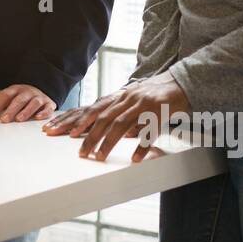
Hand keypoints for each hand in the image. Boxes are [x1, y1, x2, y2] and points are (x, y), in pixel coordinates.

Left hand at [0, 84, 56, 122]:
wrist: (40, 91)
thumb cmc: (20, 97)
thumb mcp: (5, 96)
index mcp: (15, 89)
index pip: (5, 95)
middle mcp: (27, 92)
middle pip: (19, 99)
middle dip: (11, 109)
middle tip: (5, 119)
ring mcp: (39, 97)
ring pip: (33, 102)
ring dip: (26, 111)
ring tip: (19, 119)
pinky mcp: (49, 104)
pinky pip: (48, 108)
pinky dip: (44, 113)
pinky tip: (38, 117)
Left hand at [41, 73, 190, 161]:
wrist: (179, 83)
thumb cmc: (151, 95)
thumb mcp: (129, 101)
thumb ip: (114, 112)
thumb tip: (94, 127)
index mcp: (118, 97)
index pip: (92, 109)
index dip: (76, 120)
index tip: (63, 132)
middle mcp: (126, 99)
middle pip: (103, 117)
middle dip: (89, 135)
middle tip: (80, 152)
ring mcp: (142, 104)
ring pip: (121, 124)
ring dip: (109, 141)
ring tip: (99, 156)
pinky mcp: (159, 112)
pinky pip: (149, 131)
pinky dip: (141, 146)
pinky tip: (134, 158)